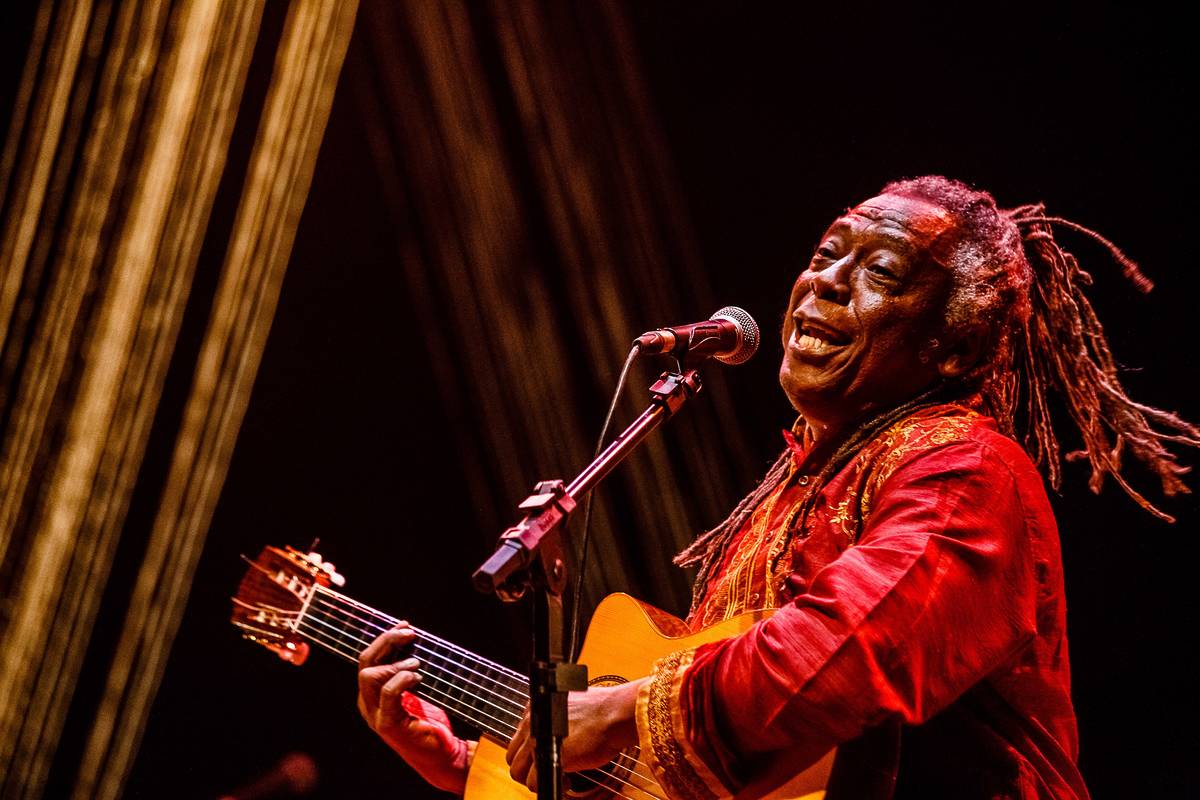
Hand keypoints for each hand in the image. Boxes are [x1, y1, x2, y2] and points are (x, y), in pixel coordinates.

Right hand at [358, 623, 474, 792]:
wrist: (442, 755)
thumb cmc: (430, 723)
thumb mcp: (415, 691)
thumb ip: (407, 670)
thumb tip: (410, 639)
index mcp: (371, 695)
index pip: (368, 659)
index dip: (384, 638)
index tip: (404, 625)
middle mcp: (368, 704)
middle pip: (365, 663)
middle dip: (386, 641)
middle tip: (409, 634)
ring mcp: (376, 715)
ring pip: (370, 676)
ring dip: (394, 663)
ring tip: (416, 664)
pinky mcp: (388, 724)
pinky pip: (388, 694)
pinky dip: (402, 679)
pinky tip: (417, 677)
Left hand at [505, 679, 645, 791]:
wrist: (615, 713)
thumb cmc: (603, 709)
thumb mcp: (571, 705)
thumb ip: (557, 717)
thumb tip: (558, 731)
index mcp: (536, 708)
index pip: (518, 738)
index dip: (530, 752)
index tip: (541, 758)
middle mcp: (531, 722)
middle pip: (513, 756)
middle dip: (527, 769)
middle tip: (546, 772)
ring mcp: (536, 739)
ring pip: (518, 771)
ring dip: (534, 779)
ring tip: (556, 777)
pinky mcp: (547, 756)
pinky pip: (534, 781)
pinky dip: (547, 786)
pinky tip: (565, 781)